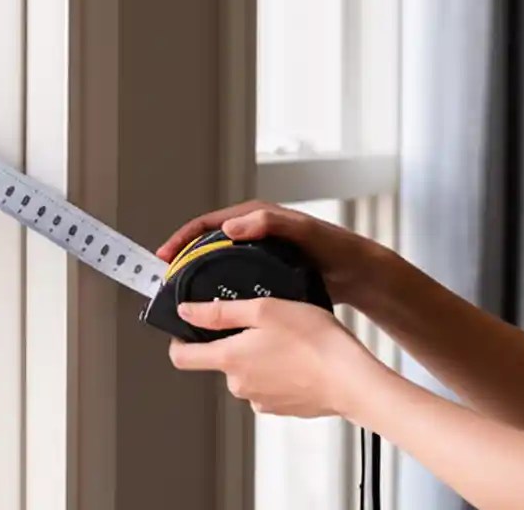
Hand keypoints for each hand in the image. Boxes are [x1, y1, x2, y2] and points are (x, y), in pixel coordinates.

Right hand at [155, 200, 411, 310]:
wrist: (359, 273)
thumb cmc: (335, 248)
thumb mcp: (302, 231)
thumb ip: (269, 223)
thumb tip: (230, 228)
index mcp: (255, 217)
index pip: (208, 224)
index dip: (183, 239)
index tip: (165, 256)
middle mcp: (253, 232)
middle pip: (207, 243)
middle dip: (184, 258)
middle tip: (168, 279)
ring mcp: (259, 252)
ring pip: (219, 261)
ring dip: (199, 274)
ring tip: (185, 294)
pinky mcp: (266, 272)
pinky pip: (233, 277)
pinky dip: (218, 287)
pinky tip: (215, 306)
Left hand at [168, 298, 383, 418]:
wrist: (353, 380)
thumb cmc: (314, 342)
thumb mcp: (263, 310)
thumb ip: (220, 312)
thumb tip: (186, 312)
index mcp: (229, 359)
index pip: (181, 358)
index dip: (179, 341)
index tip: (186, 330)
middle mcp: (239, 385)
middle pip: (221, 361)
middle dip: (234, 342)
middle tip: (261, 324)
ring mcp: (260, 400)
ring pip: (247, 373)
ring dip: (259, 357)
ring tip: (286, 340)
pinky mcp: (282, 408)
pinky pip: (269, 386)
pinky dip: (278, 372)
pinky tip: (298, 359)